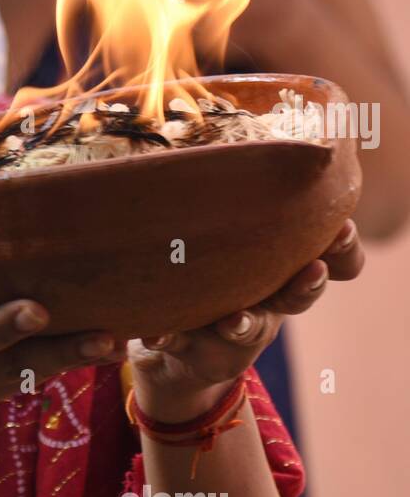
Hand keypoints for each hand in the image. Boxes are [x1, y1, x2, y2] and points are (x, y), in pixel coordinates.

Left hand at [129, 220, 364, 422]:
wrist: (180, 346)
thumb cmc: (219, 279)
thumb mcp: (242, 246)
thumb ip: (249, 212)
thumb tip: (242, 148)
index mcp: (284, 274)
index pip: (329, 262)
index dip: (341, 249)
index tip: (342, 229)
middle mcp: (267, 305)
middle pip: (297, 297)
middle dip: (307, 285)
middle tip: (313, 270)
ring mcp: (233, 331)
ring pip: (246, 328)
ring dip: (242, 323)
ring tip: (233, 321)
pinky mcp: (193, 347)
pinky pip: (179, 341)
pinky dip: (167, 336)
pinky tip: (155, 333)